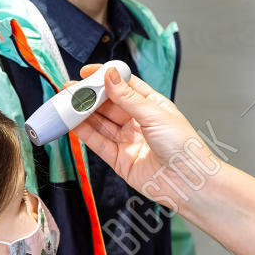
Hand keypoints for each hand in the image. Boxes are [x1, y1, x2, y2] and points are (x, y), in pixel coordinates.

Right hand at [74, 63, 219, 204]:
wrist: (188, 182)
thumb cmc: (183, 147)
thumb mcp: (155, 114)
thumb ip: (128, 97)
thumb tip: (110, 76)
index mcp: (152, 105)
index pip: (125, 86)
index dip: (106, 77)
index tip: (87, 72)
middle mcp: (139, 122)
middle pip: (108, 105)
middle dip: (89, 97)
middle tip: (70, 89)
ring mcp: (128, 141)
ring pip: (100, 123)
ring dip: (83, 114)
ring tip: (65, 104)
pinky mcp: (119, 160)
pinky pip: (98, 143)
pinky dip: (84, 133)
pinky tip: (73, 123)